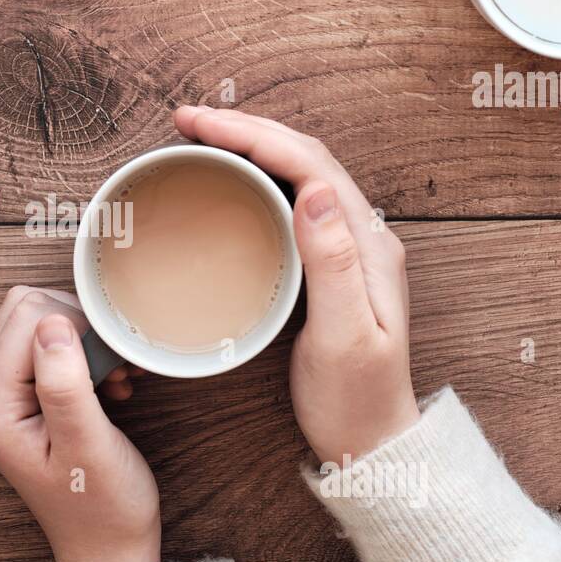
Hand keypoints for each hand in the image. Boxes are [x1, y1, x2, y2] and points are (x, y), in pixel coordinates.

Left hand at [0, 286, 159, 561]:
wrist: (107, 547)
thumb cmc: (102, 507)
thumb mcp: (87, 444)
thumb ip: (64, 383)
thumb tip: (52, 323)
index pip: (27, 316)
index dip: (77, 327)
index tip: (112, 362)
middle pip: (26, 310)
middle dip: (79, 327)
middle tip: (114, 367)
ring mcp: (2, 395)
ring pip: (39, 323)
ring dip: (84, 340)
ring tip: (115, 377)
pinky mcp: (24, 397)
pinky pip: (48, 346)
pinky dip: (84, 354)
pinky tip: (109, 385)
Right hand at [174, 106, 420, 463]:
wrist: (373, 441)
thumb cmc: (357, 400)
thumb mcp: (345, 338)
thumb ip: (333, 264)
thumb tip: (315, 190)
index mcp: (368, 246)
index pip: (310, 165)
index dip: (254, 135)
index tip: (200, 126)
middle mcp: (362, 237)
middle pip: (304, 157)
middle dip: (246, 129)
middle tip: (187, 120)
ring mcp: (346, 250)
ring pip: (298, 174)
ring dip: (252, 146)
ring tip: (203, 137)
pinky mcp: (328, 266)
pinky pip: (292, 202)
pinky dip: (257, 178)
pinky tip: (232, 182)